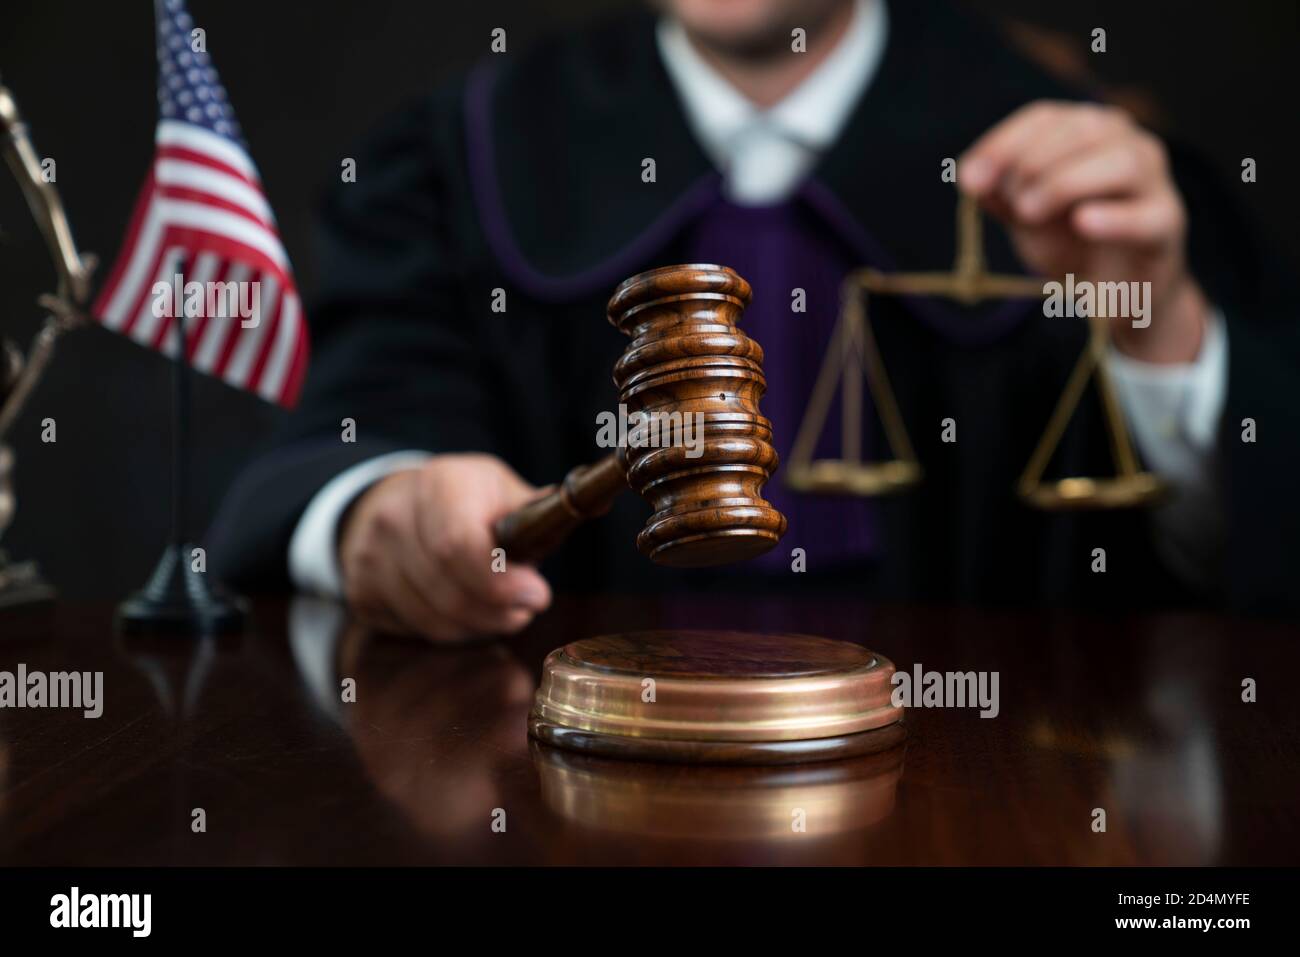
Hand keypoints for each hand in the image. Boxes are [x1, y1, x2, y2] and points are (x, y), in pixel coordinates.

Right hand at [338, 453, 551, 641]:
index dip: (500, 582)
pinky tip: (463, 610)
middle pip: (450, 591)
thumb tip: (592, 504)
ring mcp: (370, 554)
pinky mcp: (361, 589)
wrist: (393, 502)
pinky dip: (447, 630)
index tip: (537, 595)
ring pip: (432, 620)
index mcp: (441, 483)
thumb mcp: (500, 488)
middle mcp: (396, 515)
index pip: (458, 545)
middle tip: (524, 609)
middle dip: (498, 612)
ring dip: (477, 626)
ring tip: (500, 611)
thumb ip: (537, 508)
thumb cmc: (463, 500)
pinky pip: (412, 630)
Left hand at [959, 100, 1209, 363]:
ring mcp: (1153, 181)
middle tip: (1011, 202)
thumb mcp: (1024, 215)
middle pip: (1082, 130)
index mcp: (1087, 131)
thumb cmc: (1069, 240)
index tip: (969, 180)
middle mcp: (1126, 142)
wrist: (1114, 291)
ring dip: (1066, 183)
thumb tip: (969, 177)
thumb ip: (999, 194)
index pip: (1044, 118)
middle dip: (1034, 162)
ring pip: (1121, 163)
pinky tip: (1083, 222)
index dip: (1003, 144)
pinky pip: (1145, 215)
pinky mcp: (1165, 224)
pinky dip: (1113, 218)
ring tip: (1031, 212)